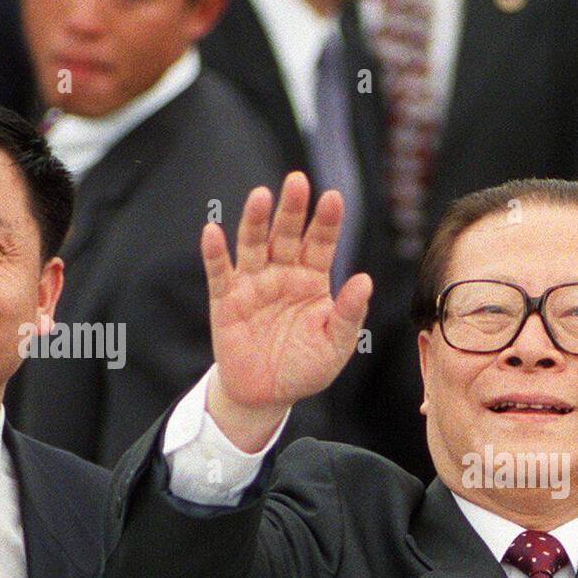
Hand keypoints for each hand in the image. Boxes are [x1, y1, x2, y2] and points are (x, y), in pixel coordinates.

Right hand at [202, 172, 372, 450]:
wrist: (268, 395)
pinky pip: (220, 272)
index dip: (326, 221)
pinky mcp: (226, 300)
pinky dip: (215, 253)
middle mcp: (282, 274)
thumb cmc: (306, 367)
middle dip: (292, 209)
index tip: (334, 197)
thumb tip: (365, 280)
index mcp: (312, 280)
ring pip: (253, 245)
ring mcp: (253, 284)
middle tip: (298, 181)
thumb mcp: (336, 345)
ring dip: (256, 220)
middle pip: (287, 235)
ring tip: (262, 196)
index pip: (320, 244)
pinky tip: (213, 232)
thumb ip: (350, 313)